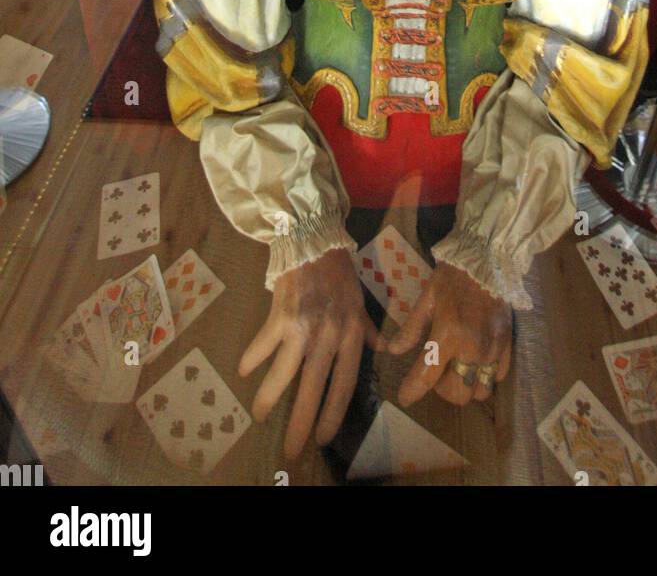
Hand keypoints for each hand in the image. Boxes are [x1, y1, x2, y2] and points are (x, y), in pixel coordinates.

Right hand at [239, 247, 377, 458]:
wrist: (314, 240)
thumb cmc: (338, 273)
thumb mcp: (359, 302)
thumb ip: (367, 329)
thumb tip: (381, 349)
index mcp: (350, 335)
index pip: (344, 385)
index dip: (332, 414)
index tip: (321, 437)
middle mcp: (328, 336)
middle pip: (314, 388)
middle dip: (301, 422)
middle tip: (291, 449)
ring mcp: (304, 326)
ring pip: (285, 374)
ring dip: (270, 397)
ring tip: (260, 416)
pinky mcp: (280, 315)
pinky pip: (263, 345)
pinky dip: (252, 359)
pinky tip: (244, 372)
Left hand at [388, 262, 511, 406]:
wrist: (487, 259)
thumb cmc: (452, 277)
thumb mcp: (426, 299)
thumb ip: (411, 329)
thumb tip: (393, 350)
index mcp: (447, 334)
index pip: (427, 376)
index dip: (412, 392)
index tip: (405, 397)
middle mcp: (471, 348)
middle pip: (457, 393)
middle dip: (443, 389)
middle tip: (437, 372)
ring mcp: (492, 349)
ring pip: (479, 391)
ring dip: (466, 385)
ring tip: (458, 368)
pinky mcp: (507, 345)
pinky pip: (497, 376)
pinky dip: (485, 375)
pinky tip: (476, 361)